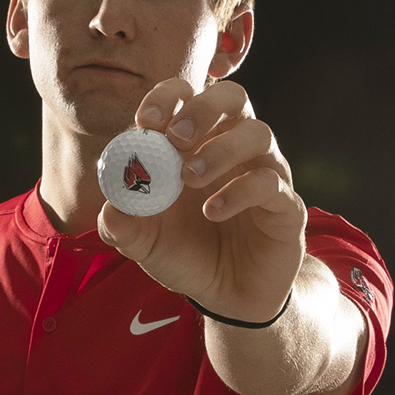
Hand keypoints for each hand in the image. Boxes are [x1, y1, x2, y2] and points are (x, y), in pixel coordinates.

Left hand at [96, 77, 306, 322]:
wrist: (228, 297)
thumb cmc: (187, 255)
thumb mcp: (145, 243)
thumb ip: (123, 225)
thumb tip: (108, 206)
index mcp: (198, 143)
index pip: (188, 97)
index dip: (168, 99)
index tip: (146, 121)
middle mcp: (235, 149)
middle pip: (233, 98)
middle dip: (203, 108)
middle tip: (175, 137)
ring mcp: (265, 173)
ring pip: (259, 134)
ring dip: (221, 149)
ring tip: (191, 177)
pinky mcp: (286, 206)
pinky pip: (271, 184)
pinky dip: (239, 192)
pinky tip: (212, 211)